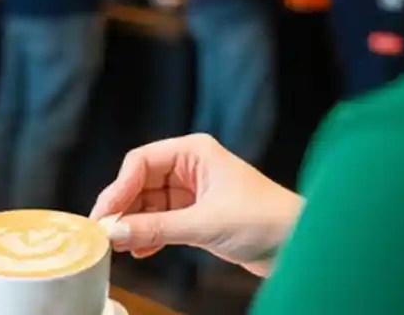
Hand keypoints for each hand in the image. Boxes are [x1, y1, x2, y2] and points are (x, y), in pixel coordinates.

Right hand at [90, 134, 302, 276]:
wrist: (300, 242)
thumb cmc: (265, 219)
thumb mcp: (205, 224)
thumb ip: (157, 228)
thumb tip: (115, 232)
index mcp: (195, 152)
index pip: (141, 162)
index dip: (118, 188)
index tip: (103, 215)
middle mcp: (192, 167)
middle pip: (141, 182)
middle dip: (123, 208)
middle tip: (104, 234)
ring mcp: (194, 192)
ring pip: (150, 204)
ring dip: (134, 224)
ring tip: (119, 247)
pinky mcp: (199, 215)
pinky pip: (163, 220)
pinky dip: (150, 234)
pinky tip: (141, 251)